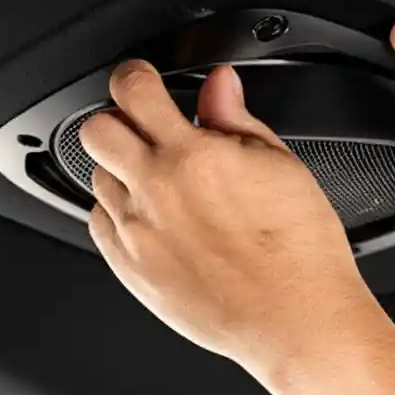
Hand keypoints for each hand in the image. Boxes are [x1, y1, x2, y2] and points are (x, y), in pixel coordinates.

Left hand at [80, 61, 373, 374]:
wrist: (296, 320)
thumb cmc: (299, 252)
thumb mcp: (280, 165)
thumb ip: (236, 119)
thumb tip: (219, 85)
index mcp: (192, 157)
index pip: (133, 91)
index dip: (133, 74)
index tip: (141, 79)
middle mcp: (155, 191)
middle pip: (95, 130)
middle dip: (117, 119)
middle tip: (144, 129)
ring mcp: (137, 233)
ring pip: (96, 176)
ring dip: (120, 168)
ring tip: (161, 181)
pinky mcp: (130, 269)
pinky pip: (100, 223)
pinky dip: (118, 212)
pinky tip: (153, 217)